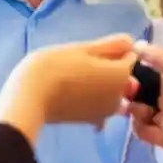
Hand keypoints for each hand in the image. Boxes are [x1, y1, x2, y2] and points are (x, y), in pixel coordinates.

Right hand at [0, 34, 138, 137]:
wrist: (31, 98)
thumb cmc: (56, 66)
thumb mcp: (83, 48)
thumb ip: (111, 45)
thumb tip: (131, 41)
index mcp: (121, 75)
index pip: (130, 57)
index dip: (115, 51)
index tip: (94, 50)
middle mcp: (120, 96)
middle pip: (122, 77)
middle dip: (110, 69)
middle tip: (82, 63)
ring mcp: (106, 112)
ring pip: (112, 91)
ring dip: (101, 84)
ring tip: (76, 77)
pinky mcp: (92, 121)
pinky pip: (100, 105)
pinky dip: (93, 98)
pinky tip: (74, 93)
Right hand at [123, 42, 162, 162]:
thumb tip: (137, 46)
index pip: (144, 71)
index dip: (131, 69)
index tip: (120, 67)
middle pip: (136, 92)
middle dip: (126, 90)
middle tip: (123, 90)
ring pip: (136, 112)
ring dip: (130, 108)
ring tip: (134, 107)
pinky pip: (143, 132)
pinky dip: (138, 127)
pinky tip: (144, 121)